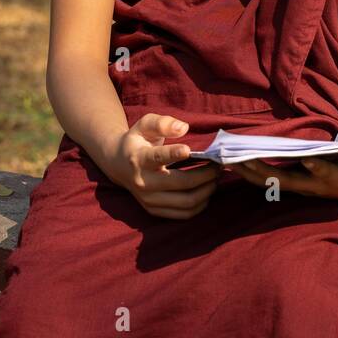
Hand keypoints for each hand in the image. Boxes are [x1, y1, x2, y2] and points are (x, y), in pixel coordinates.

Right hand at [106, 114, 221, 218]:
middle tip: (219, 165)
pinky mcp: (154, 211)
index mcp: (139, 158)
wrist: (118, 164)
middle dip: (205, 175)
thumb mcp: (145, 124)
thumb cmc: (138, 140)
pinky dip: (200, 204)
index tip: (189, 150)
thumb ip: (162, 123)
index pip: (157, 157)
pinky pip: (183, 214)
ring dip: (206, 191)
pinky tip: (206, 191)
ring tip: (216, 178)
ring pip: (186, 202)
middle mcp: (142, 182)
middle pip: (181, 183)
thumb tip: (183, 128)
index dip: (173, 154)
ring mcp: (148, 200)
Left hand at [229, 146, 337, 201]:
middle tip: (244, 160)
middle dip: (264, 171)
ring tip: (227, 162)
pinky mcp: (294, 184)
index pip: (326, 173)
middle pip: (286, 180)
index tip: (306, 159)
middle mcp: (315, 185)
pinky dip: (251, 174)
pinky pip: (268, 182)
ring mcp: (302, 186)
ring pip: (272, 183)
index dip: (317, 167)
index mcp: (337, 178)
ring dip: (250, 174)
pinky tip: (233, 165)